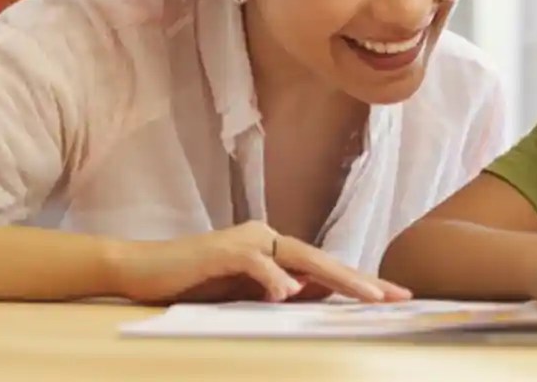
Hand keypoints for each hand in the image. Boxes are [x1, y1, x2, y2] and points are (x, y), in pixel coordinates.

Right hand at [108, 221, 411, 304]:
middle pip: (323, 260)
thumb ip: (280, 292)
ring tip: (367, 297)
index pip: (324, 268)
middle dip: (362, 280)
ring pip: (301, 258)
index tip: (392, 299)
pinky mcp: (223, 250)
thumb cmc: (193, 283)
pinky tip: (289, 294)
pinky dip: (273, 278)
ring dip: (336, 279)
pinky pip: (255, 263)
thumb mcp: (244, 294)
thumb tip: (319, 294)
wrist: (141, 271)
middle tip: (395, 298)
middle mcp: (267, 238)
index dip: (358, 283)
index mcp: (274, 249)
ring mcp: (246, 241)